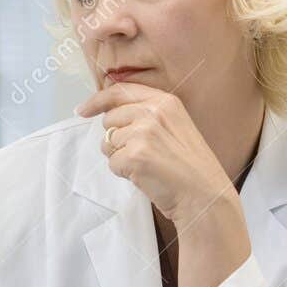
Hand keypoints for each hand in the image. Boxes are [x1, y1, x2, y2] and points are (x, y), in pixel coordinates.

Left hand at [77, 82, 238, 224]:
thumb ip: (148, 114)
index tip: (82, 110)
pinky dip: (124, 173)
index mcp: (165, 101)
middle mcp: (153, 112)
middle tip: (140, 154)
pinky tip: (145, 176)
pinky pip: (112, 163)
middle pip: (110, 119)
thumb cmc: (190, 167)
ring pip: (108, 143)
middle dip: (116, 138)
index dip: (97, 101)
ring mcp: (143, 133)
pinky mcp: (134, 156)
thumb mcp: (176, 127)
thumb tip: (110, 113)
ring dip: (120, 157)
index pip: (120, 91)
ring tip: (146, 165)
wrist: (204, 195)